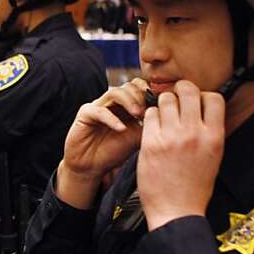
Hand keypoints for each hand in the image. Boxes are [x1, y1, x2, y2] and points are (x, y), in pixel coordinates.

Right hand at [56, 78, 147, 207]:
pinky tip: (121, 129)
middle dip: (140, 96)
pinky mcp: (85, 114)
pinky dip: (112, 119)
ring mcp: (97, 106)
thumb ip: (150, 125)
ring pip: (115, 92)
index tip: (160, 105)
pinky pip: (100, 111)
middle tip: (147, 112)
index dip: (150, 92)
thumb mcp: (137, 138)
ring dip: (129, 102)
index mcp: (125, 105)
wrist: (91, 166)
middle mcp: (111, 102)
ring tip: (137, 115)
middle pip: (128, 86)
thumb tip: (169, 115)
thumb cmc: (113, 152)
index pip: (139, 87)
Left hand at [137, 80, 224, 230]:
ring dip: (164, 104)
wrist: (176, 211)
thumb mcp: (214, 157)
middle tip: (177, 99)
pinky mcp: (151, 143)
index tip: (196, 103)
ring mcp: (171, 137)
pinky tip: (153, 128)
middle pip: (188, 90)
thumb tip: (202, 109)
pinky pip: (149, 115)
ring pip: (165, 99)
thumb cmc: (195, 187)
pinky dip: (150, 117)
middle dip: (181, 91)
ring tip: (164, 116)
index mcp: (214, 137)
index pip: (214, 97)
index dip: (203, 96)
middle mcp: (193, 133)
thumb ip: (209, 132)